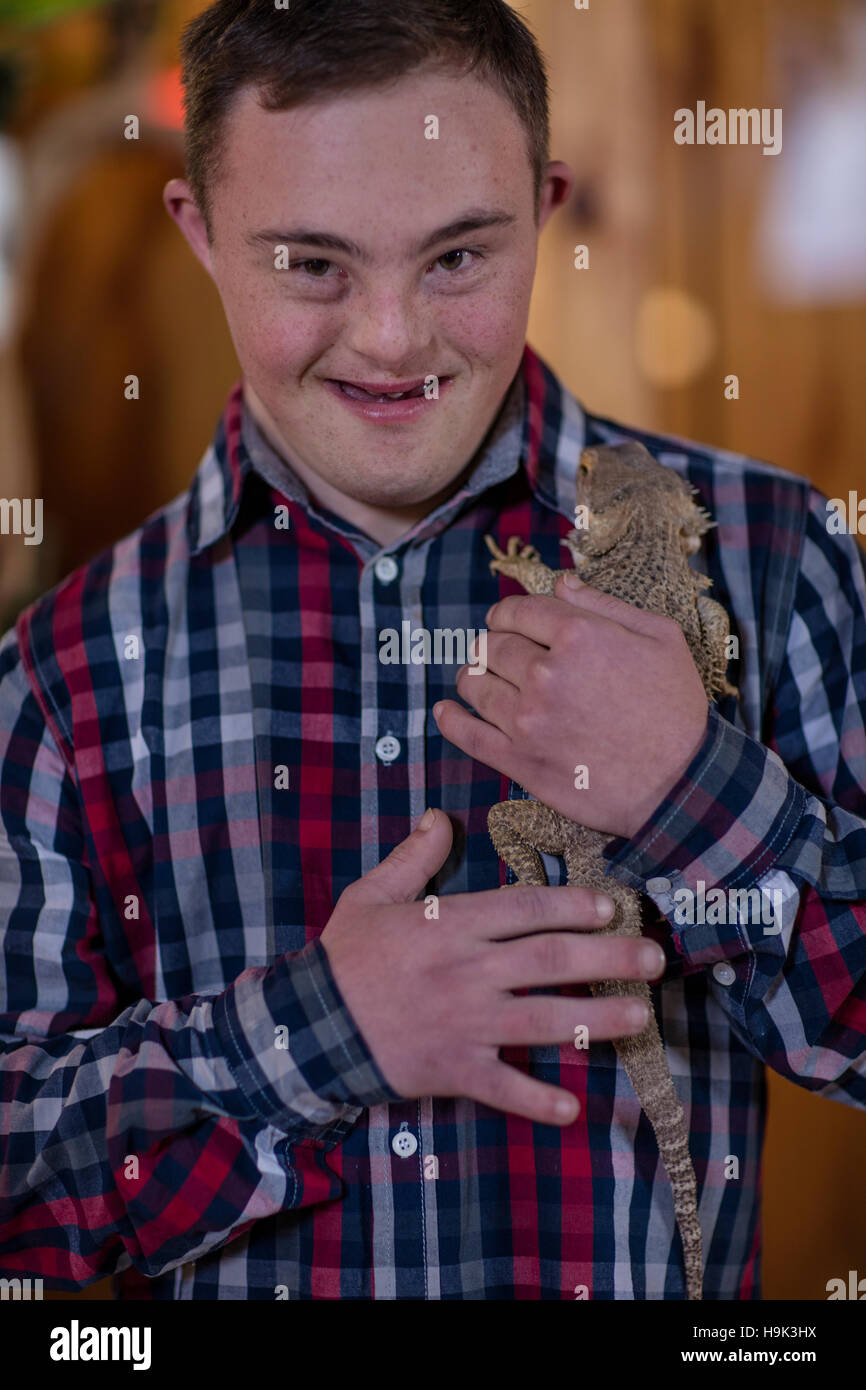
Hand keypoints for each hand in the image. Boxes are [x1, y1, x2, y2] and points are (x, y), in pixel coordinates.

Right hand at [319, 810, 666, 1125]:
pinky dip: (537, 1100)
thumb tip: (440, 816)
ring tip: (641, 1017)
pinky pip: (503, 1087)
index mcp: (450, 925)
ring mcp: (465, 1024)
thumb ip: (413, 857)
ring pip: (544, 1019)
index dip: (574, 905)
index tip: (612, 906)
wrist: (307, 1027)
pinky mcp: (454, 1069)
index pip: (525, 908)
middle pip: (552, 959)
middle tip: (654, 957)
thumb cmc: (344, 958)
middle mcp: (467, 972)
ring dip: (598, 1019)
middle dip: (609, 957)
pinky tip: (574, 1106)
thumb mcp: (371, 896)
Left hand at [434, 574, 709, 839]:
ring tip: (478, 679)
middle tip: (498, 652)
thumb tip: (560, 582)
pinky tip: (445, 711)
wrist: (682, 785)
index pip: (518, 611)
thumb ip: (605, 604)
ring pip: (474, 684)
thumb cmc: (677, 708)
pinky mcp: (520, 761)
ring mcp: (528, 720)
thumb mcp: (661, 638)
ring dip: (472, 676)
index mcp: (579, 636)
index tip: (507, 621)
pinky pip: (468, 735)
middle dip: (492, 644)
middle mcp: (546, 674)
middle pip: (491, 646)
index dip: (507, 613)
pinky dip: (450, 720)